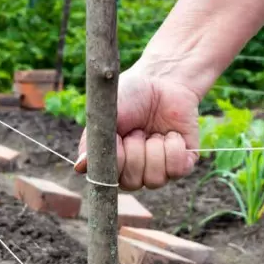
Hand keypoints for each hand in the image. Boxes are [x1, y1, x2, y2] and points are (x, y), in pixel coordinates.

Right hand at [73, 64, 200, 190]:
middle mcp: (135, 171)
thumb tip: (80, 167)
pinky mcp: (182, 163)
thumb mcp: (105, 115)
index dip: (116, 159)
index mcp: (112, 163)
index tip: (118, 136)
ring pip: (155, 180)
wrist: (163, 81)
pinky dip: (173, 148)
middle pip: (133, 182)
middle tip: (137, 130)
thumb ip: (92, 142)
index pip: (109, 181)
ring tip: (153, 132)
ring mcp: (159, 170)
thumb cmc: (130, 96)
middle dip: (136, 151)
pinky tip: (170, 134)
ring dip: (154, 150)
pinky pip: (177, 170)